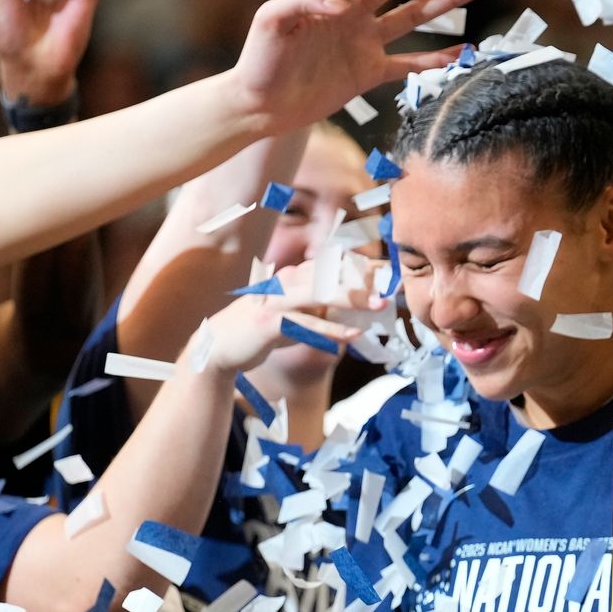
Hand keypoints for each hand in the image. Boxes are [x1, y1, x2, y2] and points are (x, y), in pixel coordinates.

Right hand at [198, 275, 376, 376]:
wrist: (219, 346)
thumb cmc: (260, 330)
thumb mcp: (293, 314)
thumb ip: (318, 309)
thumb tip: (350, 310)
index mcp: (292, 276)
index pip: (332, 265)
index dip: (362, 266)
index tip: (389, 269)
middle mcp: (285, 282)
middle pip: (332, 274)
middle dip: (364, 278)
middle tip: (393, 283)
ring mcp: (277, 300)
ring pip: (321, 294)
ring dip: (354, 298)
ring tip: (381, 304)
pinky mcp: (270, 321)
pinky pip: (307, 325)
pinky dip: (331, 330)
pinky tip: (353, 334)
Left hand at [229, 0, 493, 136]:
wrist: (261, 105)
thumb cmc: (261, 58)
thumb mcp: (272, 20)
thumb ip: (303, 2)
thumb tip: (337, 2)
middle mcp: (355, 11)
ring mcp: (366, 40)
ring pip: (414, 16)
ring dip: (447, 0)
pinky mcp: (371, 72)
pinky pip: (409, 63)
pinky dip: (436, 59)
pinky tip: (465, 51)